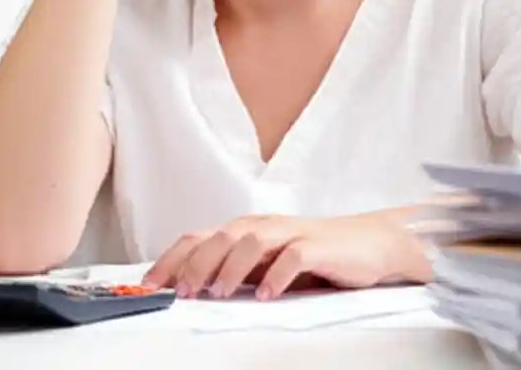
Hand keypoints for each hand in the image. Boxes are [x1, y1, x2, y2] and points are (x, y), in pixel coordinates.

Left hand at [141, 213, 421, 300]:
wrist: (369, 243)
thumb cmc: (313, 254)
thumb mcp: (265, 262)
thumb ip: (233, 270)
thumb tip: (188, 289)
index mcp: (244, 229)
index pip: (198, 238)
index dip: (171, 259)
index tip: (150, 283)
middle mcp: (263, 226)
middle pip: (220, 237)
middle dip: (195, 264)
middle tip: (181, 292)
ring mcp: (290, 232)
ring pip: (251, 241)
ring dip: (230, 267)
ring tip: (218, 293)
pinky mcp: (318, 245)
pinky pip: (294, 256)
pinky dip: (277, 274)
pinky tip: (267, 294)